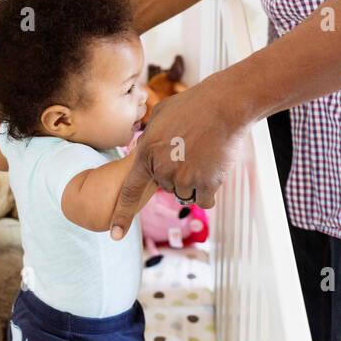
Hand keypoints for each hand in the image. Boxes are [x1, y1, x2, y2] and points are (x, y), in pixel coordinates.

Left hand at [109, 75, 249, 239]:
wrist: (224, 105)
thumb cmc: (194, 105)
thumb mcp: (161, 114)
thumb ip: (149, 135)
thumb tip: (144, 146)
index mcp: (146, 152)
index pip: (130, 191)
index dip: (122, 215)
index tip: (115, 235)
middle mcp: (162, 169)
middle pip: (167, 187)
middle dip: (177, 173)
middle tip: (191, 148)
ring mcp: (184, 178)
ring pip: (186, 194)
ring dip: (195, 181)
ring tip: (204, 154)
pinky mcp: (206, 184)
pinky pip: (204, 200)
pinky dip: (210, 189)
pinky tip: (214, 166)